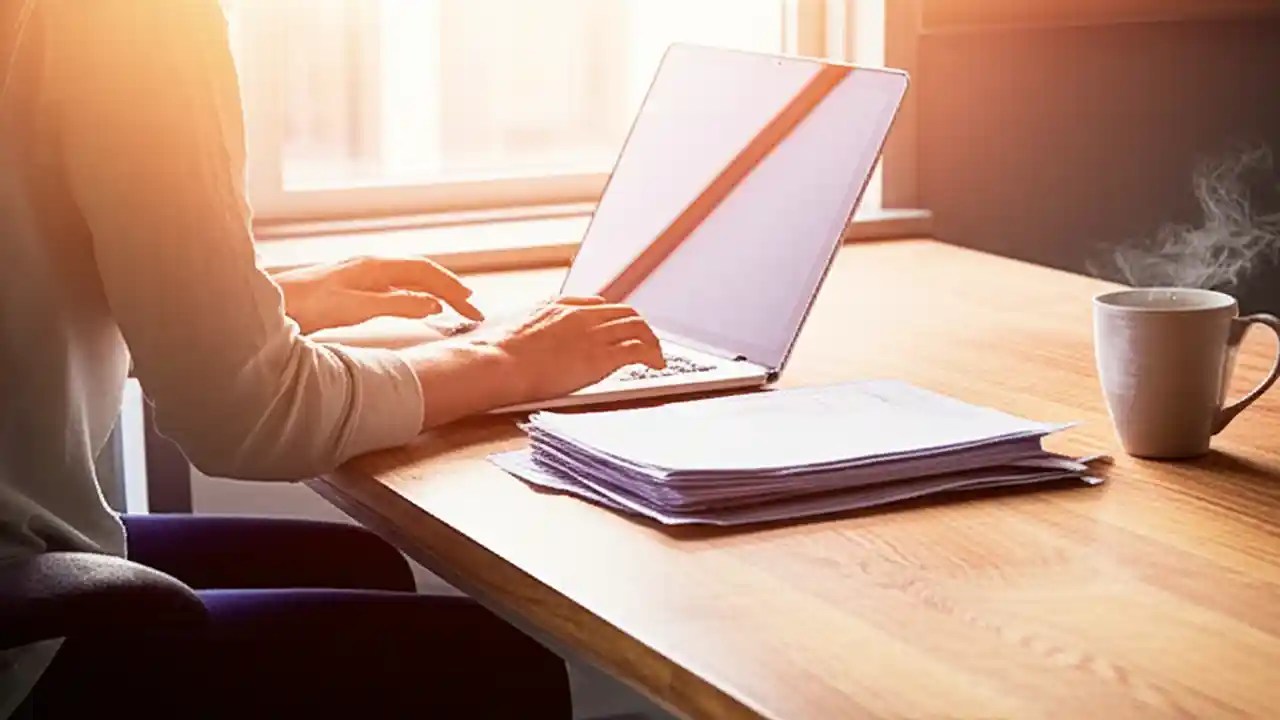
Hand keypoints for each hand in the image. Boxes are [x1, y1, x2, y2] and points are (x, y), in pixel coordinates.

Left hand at [273, 255, 483, 334]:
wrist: (261, 304)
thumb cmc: (304, 305)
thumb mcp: (355, 308)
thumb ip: (396, 304)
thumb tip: (434, 304)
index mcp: (374, 267)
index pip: (425, 272)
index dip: (452, 288)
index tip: (473, 307)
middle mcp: (368, 266)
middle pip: (419, 274)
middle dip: (449, 289)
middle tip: (472, 311)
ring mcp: (357, 276)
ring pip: (406, 280)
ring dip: (432, 292)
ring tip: (451, 307)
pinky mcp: (347, 288)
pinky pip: (392, 288)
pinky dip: (412, 296)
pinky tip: (412, 307)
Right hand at [399, 296, 664, 426]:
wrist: (492, 362)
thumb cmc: (485, 353)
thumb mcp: (496, 332)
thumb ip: (503, 332)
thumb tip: (483, 338)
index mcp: (552, 306)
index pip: (592, 304)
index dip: (608, 316)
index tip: (613, 327)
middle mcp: (577, 314)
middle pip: (620, 310)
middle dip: (636, 325)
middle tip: (643, 340)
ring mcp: (590, 333)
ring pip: (636, 325)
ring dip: (651, 339)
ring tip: (658, 354)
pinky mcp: (600, 355)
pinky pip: (639, 349)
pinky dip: (654, 354)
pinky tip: (658, 365)